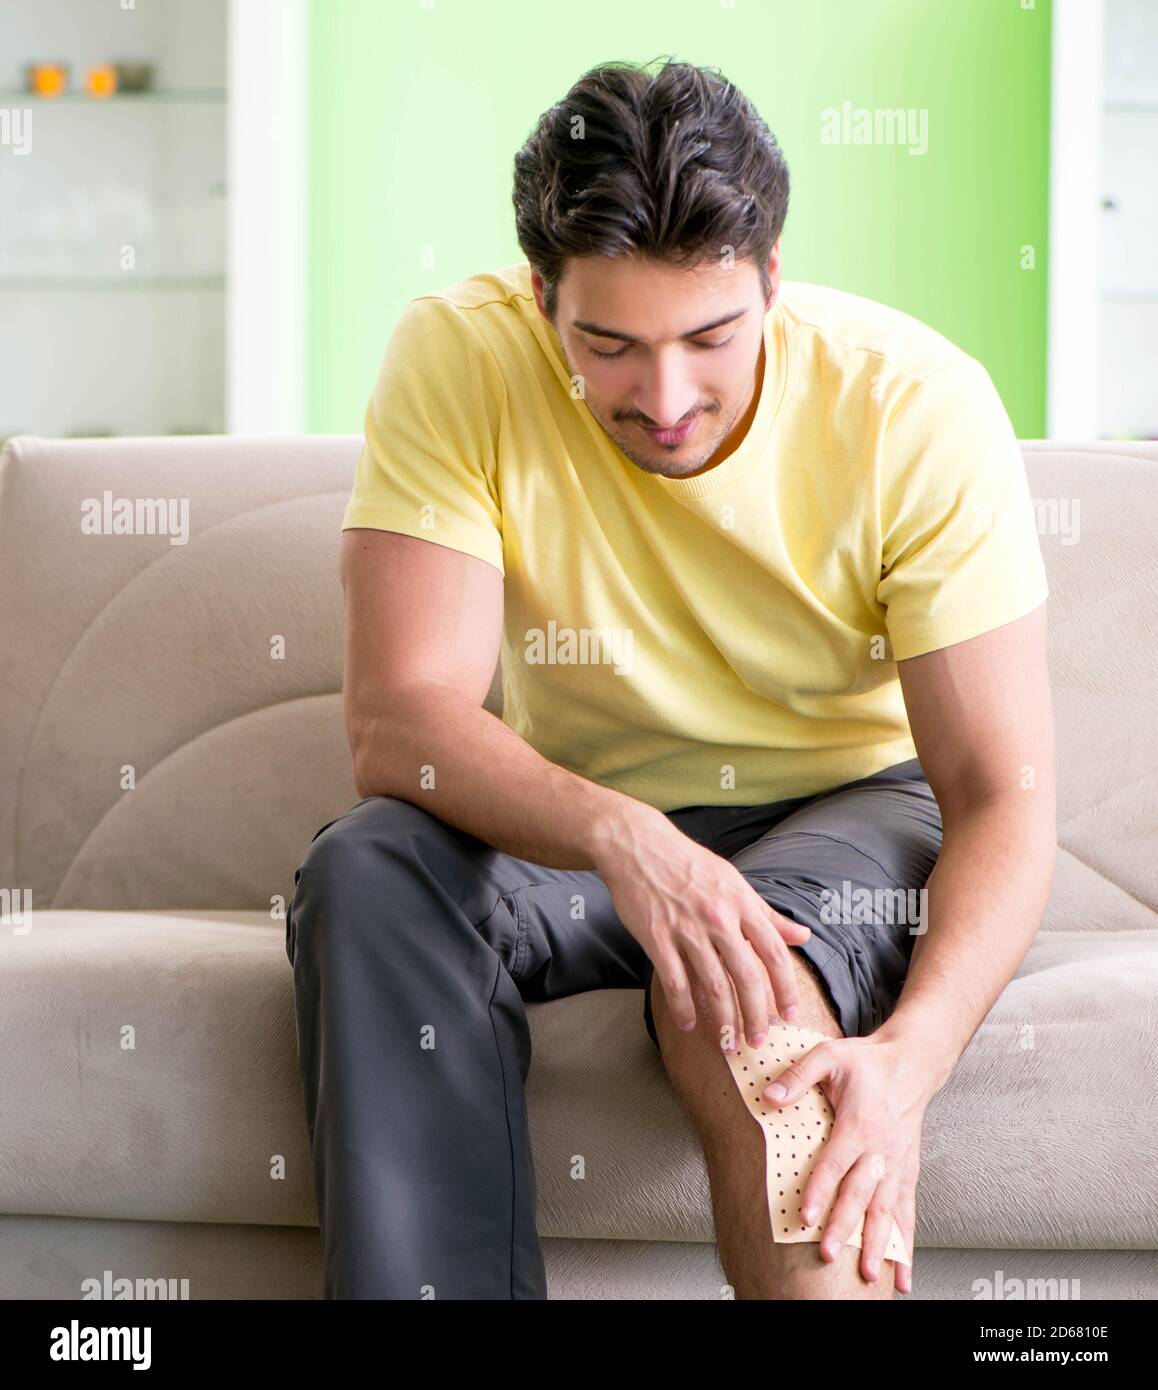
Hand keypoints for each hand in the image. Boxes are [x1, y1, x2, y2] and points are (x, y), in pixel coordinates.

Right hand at [592, 804, 811, 1044]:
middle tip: (758, 1042)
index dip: (785, 987)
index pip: (773, 952)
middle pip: (746, 976)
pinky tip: (689, 1024)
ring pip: (713, 985)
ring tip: (728, 1044)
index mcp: (741, 903)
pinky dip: (683, 1008)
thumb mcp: (734, 882)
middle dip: (755, 1016)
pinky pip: (675, 982)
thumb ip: (767, 915)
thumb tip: (802, 936)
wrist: (639, 846)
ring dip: (723, 1021)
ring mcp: (686, 929)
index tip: (790, 1014)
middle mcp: (718, 918)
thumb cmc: (689, 864)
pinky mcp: (656, 937)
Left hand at [762, 1032, 933, 1292]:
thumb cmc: (865, 1063)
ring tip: (867, 1274)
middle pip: (860, 1193)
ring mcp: (897, 1165)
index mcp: (859, 1123)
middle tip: (827, 1253)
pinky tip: (902, 1276)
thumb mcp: (829, 1055)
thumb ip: (798, 1075)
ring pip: (886, 1210)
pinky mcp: (907, 1174)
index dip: (819, 1189)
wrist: (910, 1065)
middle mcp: (881, 1149)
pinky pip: (906, 1213)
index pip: (836, 1162)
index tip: (804, 1216)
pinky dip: (904, 1245)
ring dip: (877, 1244)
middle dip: (844, 1226)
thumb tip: (769, 1095)